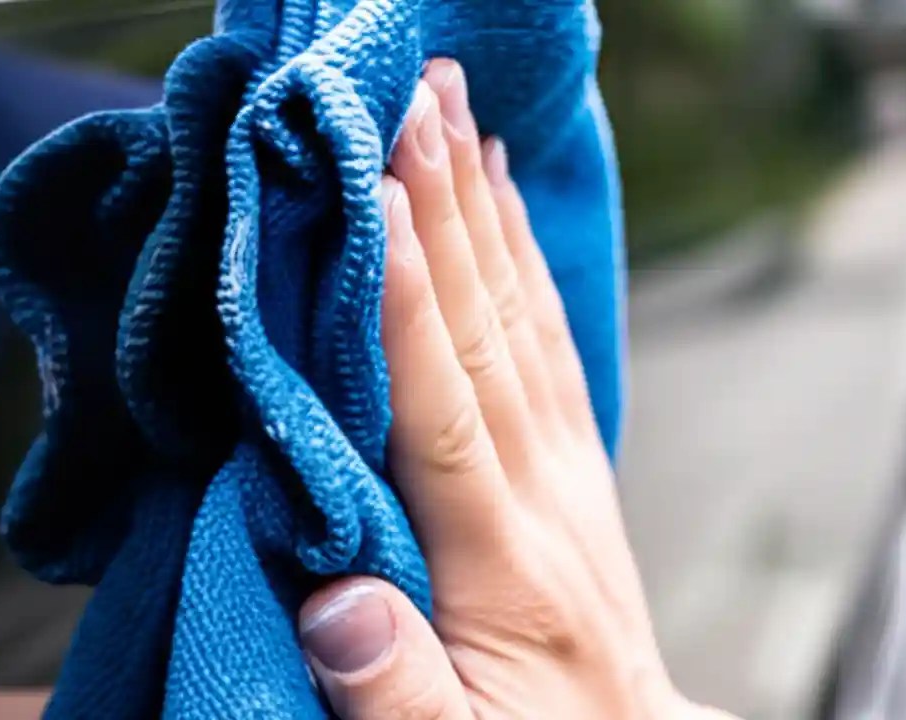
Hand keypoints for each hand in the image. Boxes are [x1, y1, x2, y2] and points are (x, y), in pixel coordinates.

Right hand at [297, 60, 735, 719]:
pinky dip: (519, 260)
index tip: (375, 203)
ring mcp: (566, 469)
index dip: (408, 305)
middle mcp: (542, 493)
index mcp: (499, 561)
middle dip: (444, 212)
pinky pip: (549, 342)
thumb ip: (394, 690)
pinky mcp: (572, 461)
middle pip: (488, 332)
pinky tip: (499, 202)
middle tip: (409, 102)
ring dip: (483, 212)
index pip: (447, 407)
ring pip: (522, 318)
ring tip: (451, 117)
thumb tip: (334, 604)